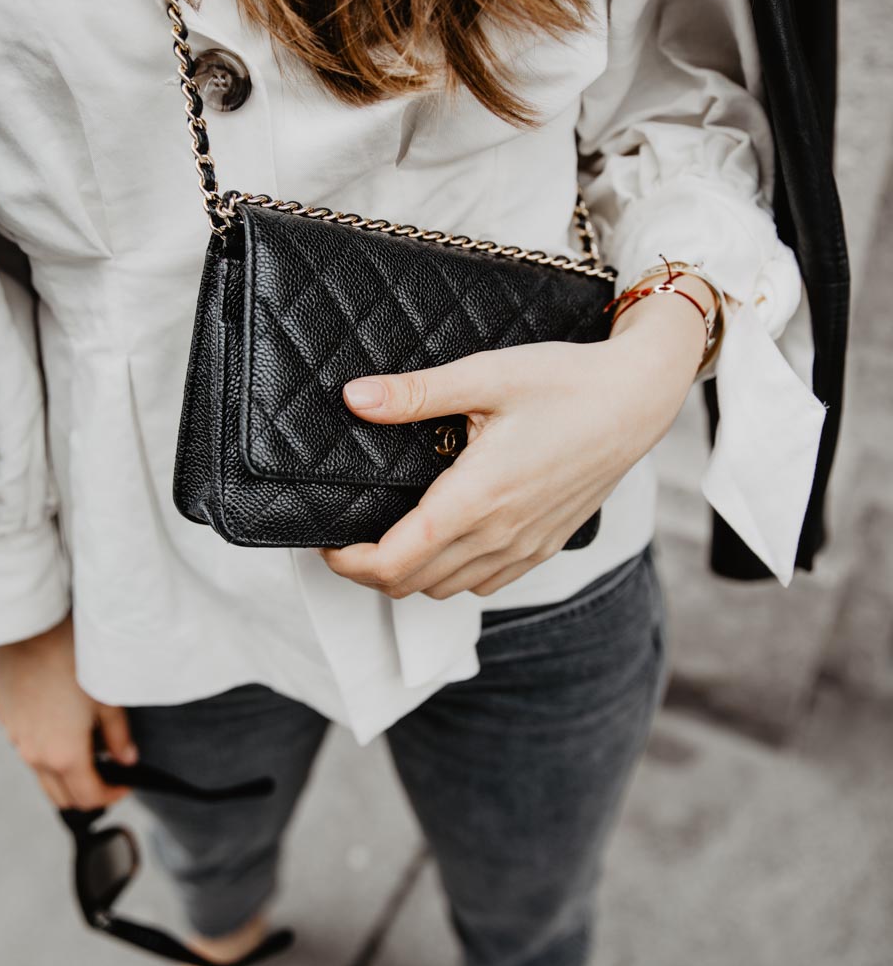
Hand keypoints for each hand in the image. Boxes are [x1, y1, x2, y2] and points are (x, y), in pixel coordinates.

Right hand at [0, 611, 137, 810]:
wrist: (30, 627)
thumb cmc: (73, 658)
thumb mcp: (106, 698)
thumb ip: (118, 736)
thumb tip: (127, 759)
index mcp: (63, 756)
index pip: (89, 797)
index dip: (112, 795)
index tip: (126, 785)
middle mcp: (34, 755)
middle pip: (62, 796)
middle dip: (88, 793)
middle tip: (109, 774)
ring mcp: (15, 739)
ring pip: (42, 775)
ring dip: (66, 774)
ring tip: (89, 748)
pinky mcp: (5, 720)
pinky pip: (28, 749)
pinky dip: (48, 752)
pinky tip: (64, 726)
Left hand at [321, 279, 710, 599]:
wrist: (638, 399)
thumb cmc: (567, 382)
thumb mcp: (486, 375)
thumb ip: (416, 393)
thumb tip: (354, 398)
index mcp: (478, 497)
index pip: (396, 562)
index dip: (350, 563)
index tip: (328, 540)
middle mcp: (501, 534)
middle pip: (413, 585)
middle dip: (370, 571)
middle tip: (348, 536)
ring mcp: (526, 546)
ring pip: (448, 590)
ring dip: (410, 575)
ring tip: (389, 537)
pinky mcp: (544, 546)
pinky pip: (485, 583)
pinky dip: (452, 575)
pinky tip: (446, 539)